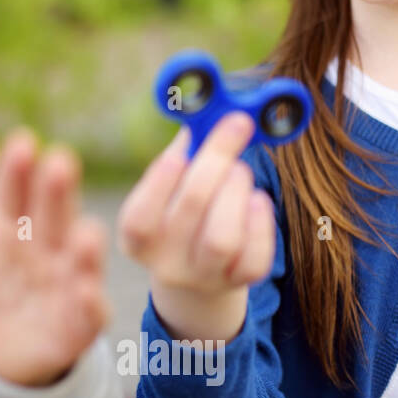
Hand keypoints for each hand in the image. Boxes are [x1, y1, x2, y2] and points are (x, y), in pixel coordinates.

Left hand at [0, 119, 109, 387]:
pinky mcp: (79, 324)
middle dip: (57, 194)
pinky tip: (86, 293)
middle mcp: (50, 248)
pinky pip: (89, 313)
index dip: (19, 172)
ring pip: (80, 261)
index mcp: (21, 222)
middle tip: (59, 164)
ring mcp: (67, 284)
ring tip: (85, 233)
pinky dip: (89, 303)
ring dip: (85, 247)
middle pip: (54, 218)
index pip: (19, 192)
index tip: (21, 143)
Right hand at [116, 112, 274, 340]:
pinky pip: (254, 258)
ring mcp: (202, 277)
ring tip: (241, 170)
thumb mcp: (170, 190)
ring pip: (221, 240)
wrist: (199, 273)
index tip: (183, 147)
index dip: (160, 182)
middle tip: (237, 126)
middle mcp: (164, 264)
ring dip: (236, 191)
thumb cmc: (183, 214)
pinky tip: (257, 201)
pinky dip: (261, 222)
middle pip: (189, 211)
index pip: (139, 218)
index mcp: (136, 240)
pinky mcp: (238, 282)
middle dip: (216, 160)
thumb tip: (201, 115)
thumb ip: (182, 155)